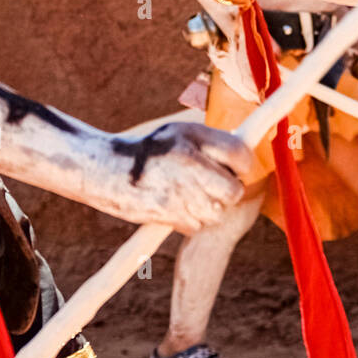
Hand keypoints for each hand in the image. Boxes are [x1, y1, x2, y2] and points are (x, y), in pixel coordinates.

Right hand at [103, 121, 251, 233]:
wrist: (112, 172)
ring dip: (211, 206)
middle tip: (213, 181)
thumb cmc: (151, 150)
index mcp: (193, 138)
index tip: (235, 165)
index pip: (240, 156)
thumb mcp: (181, 132)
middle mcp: (189, 165)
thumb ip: (213, 141)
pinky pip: (198, 225)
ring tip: (190, 191)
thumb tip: (245, 156)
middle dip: (228, 190)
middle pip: (234, 191)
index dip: (241, 163)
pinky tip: (177, 203)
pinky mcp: (172, 216)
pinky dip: (193, 218)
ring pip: (218, 212)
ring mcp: (181, 193)